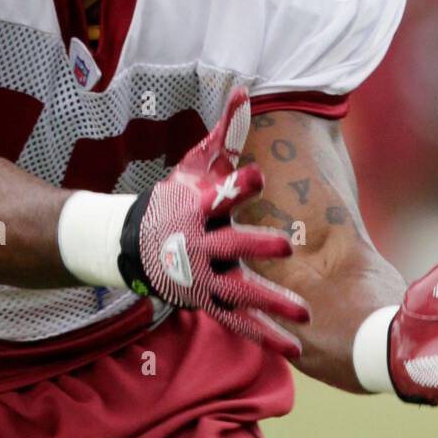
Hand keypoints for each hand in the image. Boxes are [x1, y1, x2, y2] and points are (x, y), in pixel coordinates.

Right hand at [118, 86, 309, 356]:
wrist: (133, 244)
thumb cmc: (175, 197)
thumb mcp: (196, 162)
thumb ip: (226, 131)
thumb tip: (245, 88)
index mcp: (198, 207)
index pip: (218, 194)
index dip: (236, 183)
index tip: (257, 174)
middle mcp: (200, 244)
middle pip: (229, 246)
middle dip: (255, 246)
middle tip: (284, 247)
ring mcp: (203, 278)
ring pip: (238, 293)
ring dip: (271, 303)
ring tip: (304, 313)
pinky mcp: (207, 302)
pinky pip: (238, 322)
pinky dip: (265, 336)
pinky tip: (295, 350)